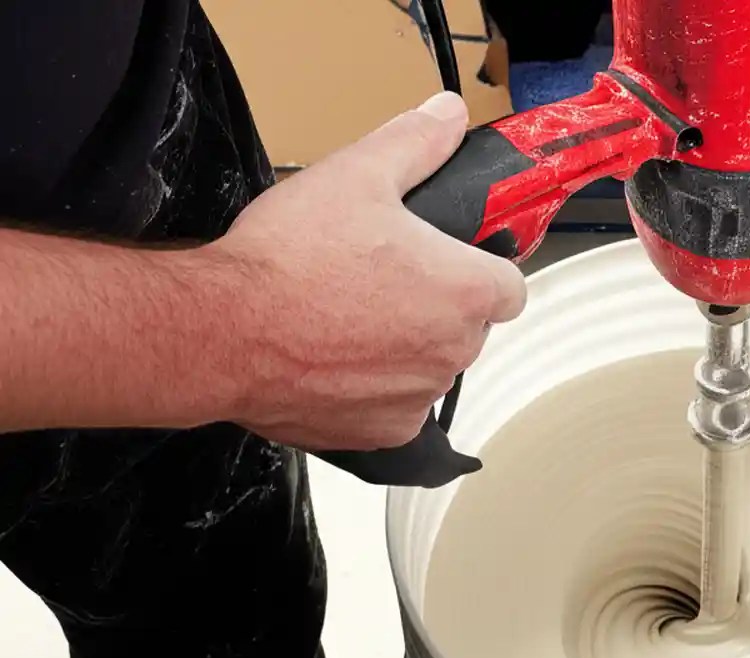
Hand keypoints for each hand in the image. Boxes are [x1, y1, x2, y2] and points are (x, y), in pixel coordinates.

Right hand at [218, 92, 525, 450]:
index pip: (510, 286)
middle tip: (379, 277)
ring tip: (346, 314)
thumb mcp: (357, 174)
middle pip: (467, 326)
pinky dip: (373, 388)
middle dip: (435, 303)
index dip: (480, 268)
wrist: (221, 331)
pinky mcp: (383, 433)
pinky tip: (332, 357)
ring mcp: (420, 396)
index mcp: (466, 291)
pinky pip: (396, 407)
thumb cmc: (290, 258)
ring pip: (429, 365)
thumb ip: (415, 143)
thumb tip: (447, 115)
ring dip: (403, 346)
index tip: (449, 261)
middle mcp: (454, 351)